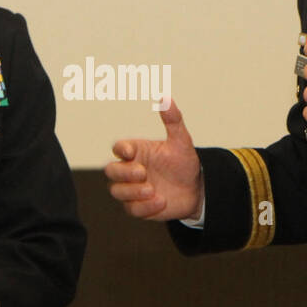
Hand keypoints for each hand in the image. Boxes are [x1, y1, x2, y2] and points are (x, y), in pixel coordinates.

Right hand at [104, 97, 203, 219]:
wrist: (196, 189)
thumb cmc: (184, 163)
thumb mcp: (181, 141)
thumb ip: (173, 120)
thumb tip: (166, 97)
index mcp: (137, 151)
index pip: (118, 148)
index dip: (121, 150)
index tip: (131, 152)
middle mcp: (130, 170)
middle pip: (111, 170)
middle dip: (124, 173)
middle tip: (143, 173)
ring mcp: (132, 189)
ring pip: (117, 191)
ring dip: (132, 192)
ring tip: (152, 190)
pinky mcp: (138, 207)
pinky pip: (132, 209)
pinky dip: (144, 206)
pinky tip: (160, 201)